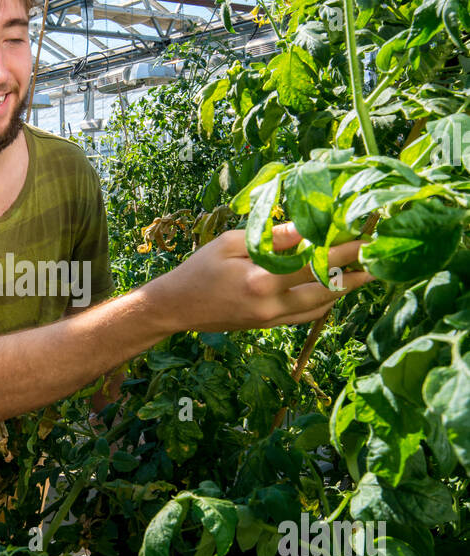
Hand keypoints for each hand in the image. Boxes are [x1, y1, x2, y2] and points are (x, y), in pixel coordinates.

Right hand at [149, 221, 373, 334]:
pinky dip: (323, 303)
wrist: (176, 308)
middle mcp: (272, 304)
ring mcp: (271, 319)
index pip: (315, 263)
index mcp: (262, 280)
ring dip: (343, 290)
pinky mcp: (267, 326)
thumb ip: (272, 239)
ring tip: (365, 274)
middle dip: (355, 275)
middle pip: (326, 290)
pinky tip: (334, 291)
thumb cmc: (199, 269)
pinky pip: (304, 316)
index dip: (346, 250)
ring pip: (319, 307)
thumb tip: (307, 229)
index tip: (367, 237)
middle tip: (379, 261)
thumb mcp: (231, 243)